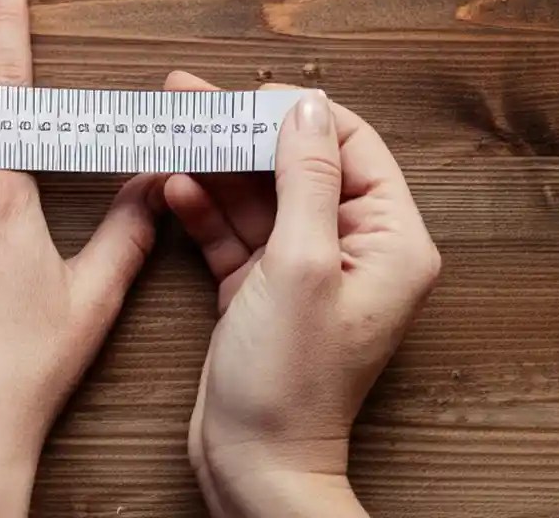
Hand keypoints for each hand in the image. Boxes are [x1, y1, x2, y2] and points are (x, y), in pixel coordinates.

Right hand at [164, 71, 440, 517]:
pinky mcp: (259, 289)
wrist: (253, 463)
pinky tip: (173, 186)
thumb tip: (306, 108)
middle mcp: (350, 251)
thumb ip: (305, 180)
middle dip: (241, 132)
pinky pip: (232, 232)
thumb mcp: (300, 267)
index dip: (298, 114)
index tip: (245, 96)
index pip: (351, 147)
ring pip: (257, 196)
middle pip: (295, 165)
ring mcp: (301, 270)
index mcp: (388, 243)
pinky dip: (203, 209)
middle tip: (189, 98)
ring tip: (170, 130)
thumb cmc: (290, 383)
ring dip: (213, 165)